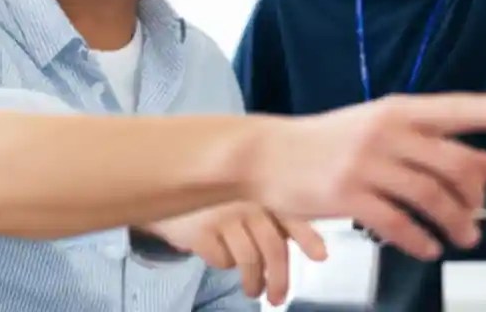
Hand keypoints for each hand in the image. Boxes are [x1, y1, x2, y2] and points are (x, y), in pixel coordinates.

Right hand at [144, 202, 327, 304]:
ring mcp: (222, 216)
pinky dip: (222, 264)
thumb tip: (307, 244)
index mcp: (262, 194)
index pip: (291, 216)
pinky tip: (220, 258)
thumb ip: (271, 214)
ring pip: (249, 260)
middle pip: (273, 247)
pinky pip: (221, 260)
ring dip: (254, 282)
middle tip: (277, 298)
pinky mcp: (200, 232)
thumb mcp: (245, 198)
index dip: (308, 237)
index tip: (321, 257)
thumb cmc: (215, 198)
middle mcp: (245, 202)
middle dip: (280, 279)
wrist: (165, 187)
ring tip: (253, 292)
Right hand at [247, 93, 485, 260]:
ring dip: (455, 221)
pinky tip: (428, 247)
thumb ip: (427, 141)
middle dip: (474, 191)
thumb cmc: (325, 141)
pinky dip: (419, 239)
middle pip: (448, 162)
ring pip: (428, 196)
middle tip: (480, 209)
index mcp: (393, 111)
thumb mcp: (374, 126)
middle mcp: (382, 134)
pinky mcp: (347, 195)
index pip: (447, 108)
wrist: (268, 154)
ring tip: (464, 236)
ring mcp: (364, 164)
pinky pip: (396, 222)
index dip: (483, 109)